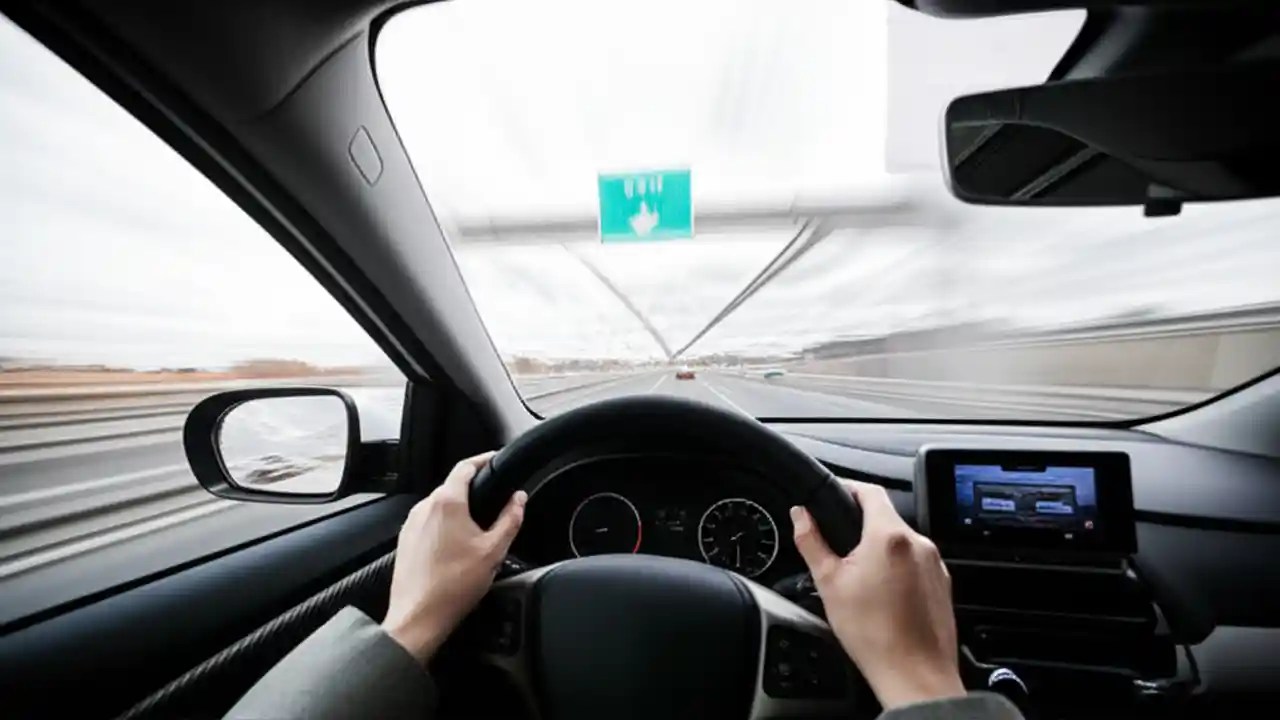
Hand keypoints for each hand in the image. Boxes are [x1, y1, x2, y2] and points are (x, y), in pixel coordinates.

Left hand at [381, 452, 526, 663]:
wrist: (418, 617)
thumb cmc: (454, 585)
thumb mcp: (494, 551)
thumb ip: (510, 519)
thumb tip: (519, 499)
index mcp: (447, 502)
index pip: (466, 466)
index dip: (483, 460)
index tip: (495, 460)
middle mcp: (425, 507)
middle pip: (452, 486)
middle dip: (473, 490)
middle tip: (494, 499)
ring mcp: (411, 524)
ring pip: (440, 505)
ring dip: (458, 509)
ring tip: (477, 528)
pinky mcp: (405, 540)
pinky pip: (428, 522)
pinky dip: (444, 525)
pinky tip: (456, 546)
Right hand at [790, 480, 963, 709]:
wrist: (914, 675)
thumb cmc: (874, 635)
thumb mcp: (829, 583)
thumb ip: (812, 542)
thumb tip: (800, 516)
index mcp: (889, 536)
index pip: (870, 491)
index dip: (849, 487)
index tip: (836, 493)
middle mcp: (918, 543)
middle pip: (886, 518)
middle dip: (861, 527)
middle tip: (840, 548)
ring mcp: (935, 564)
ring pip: (901, 543)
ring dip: (880, 551)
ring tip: (861, 580)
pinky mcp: (942, 584)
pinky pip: (916, 564)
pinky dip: (898, 570)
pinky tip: (883, 597)